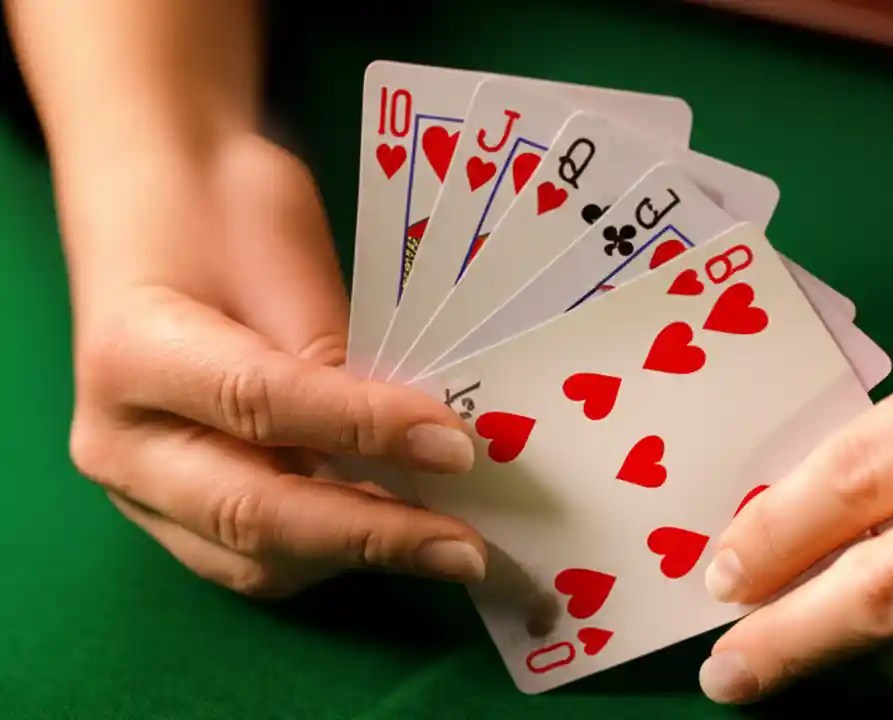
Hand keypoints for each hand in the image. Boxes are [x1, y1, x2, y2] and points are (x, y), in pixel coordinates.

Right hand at [65, 133, 485, 598]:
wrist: (154, 202)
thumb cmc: (225, 212)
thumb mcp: (288, 265)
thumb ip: (337, 362)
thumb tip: (422, 441)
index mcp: (134, 354)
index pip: (263, 405)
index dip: (366, 429)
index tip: (455, 446)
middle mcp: (117, 441)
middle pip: (250, 512)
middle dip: (370, 536)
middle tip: (464, 548)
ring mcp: (133, 486)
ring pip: (251, 558)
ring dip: (354, 556)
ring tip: (441, 543)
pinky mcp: (165, 511)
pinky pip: (248, 558)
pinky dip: (325, 555)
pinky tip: (391, 533)